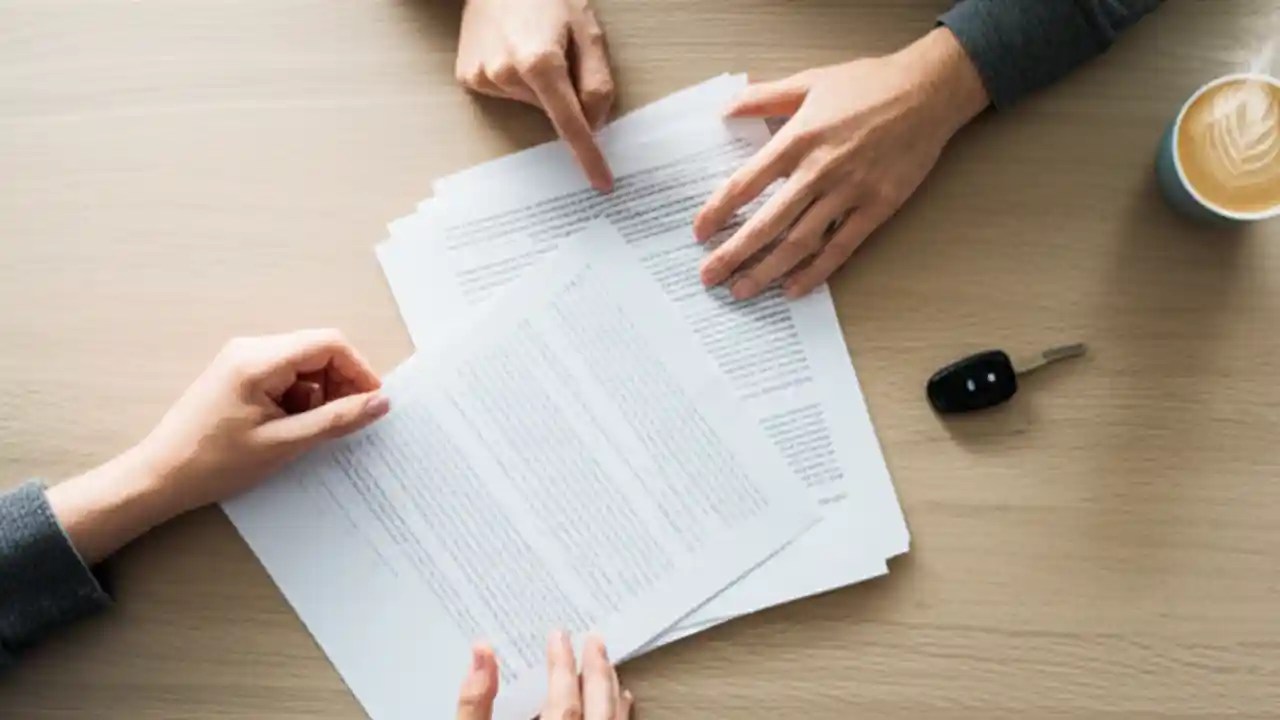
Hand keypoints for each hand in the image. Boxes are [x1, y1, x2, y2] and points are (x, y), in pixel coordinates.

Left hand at [48, 329, 387, 561]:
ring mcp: (242, 359)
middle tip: (344, 421)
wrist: (160, 476)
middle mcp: (251, 348)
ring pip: (304, 364)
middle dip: (339, 383)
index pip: (328, 343)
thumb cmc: (215, 463)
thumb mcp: (284, 444)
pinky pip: (285, 374)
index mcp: (258, 360)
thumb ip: (336, 420)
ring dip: (318, 393)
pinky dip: (299, 397)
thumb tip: (380, 402)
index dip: (358, 370)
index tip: (371, 403)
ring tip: (306, 430)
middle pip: (317, 350)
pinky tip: (289, 426)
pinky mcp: (239, 373)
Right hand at [456, 0, 614, 190]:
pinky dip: (515, 79)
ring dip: (538, 83)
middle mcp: (507, 75)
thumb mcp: (587, 31)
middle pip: (552, 110)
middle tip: (557, 50)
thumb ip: (597, 82)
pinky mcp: (469, 78)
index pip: (570, 124)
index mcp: (540, 63)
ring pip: (529, 102)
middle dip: (563, 91)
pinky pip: (505, 93)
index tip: (601, 183)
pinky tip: (510, 49)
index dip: (588, 156)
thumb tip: (596, 124)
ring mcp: (483, 77)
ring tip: (529, 43)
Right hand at [456, 633, 633, 719]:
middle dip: (596, 672)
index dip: (562, 666)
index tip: (559, 636)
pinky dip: (620, 718)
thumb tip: (481, 653)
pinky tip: (620, 706)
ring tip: (610, 667)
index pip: (564, 702)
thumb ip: (474, 704)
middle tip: (595, 640)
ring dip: (612, 693)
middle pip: (598, 710)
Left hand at [694, 27, 989, 299]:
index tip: (699, 233)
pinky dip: (816, 271)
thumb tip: (725, 108)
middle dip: (734, 253)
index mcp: (798, 138)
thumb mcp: (810, 80)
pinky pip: (842, 247)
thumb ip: (764, 97)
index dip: (718, 210)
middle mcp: (820, 169)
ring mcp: (850, 192)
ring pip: (801, 241)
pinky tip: (794, 288)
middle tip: (709, 276)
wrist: (929, 91)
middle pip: (768, 221)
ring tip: (743, 290)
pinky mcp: (878, 207)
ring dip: (768, 269)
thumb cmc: (869, 84)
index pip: (746, 182)